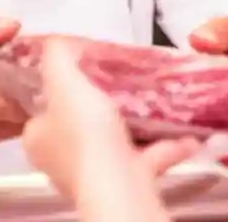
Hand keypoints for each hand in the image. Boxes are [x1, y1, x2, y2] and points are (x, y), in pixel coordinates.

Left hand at [23, 39, 198, 221]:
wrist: (119, 186)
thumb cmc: (85, 134)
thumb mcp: (64, 81)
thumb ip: (57, 57)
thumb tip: (56, 42)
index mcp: (39, 138)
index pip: (43, 108)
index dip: (59, 87)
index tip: (83, 69)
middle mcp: (62, 161)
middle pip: (79, 126)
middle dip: (101, 106)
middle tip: (122, 83)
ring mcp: (95, 175)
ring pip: (115, 144)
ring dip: (139, 125)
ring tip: (158, 104)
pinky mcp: (126, 185)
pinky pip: (148, 160)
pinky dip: (168, 147)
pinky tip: (188, 135)